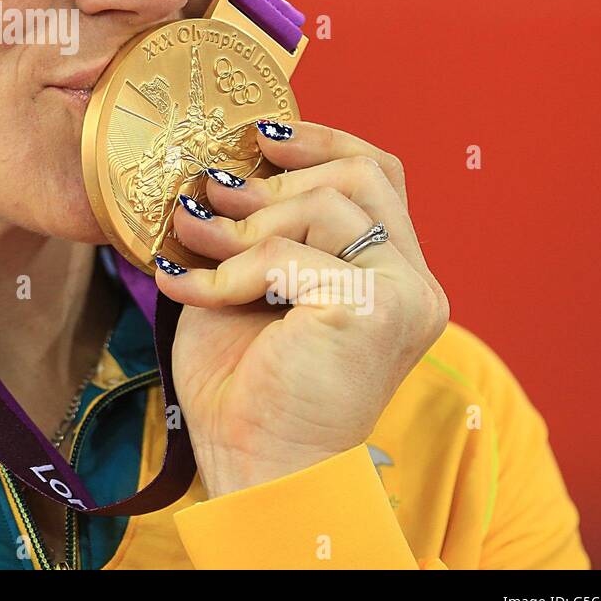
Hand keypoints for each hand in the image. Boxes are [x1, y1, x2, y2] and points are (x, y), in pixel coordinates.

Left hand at [156, 120, 449, 498]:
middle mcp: (413, 283)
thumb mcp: (250, 282)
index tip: (261, 135)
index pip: (378, 174)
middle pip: (360, 175)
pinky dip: (229, 269)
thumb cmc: (247, 383)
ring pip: (326, 204)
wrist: (252, 465)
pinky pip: (289, 256)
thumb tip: (227, 165)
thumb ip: (261, 227)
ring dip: (244, 220)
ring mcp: (403, 296)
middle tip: (210, 195)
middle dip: (274, 178)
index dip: (322, 140)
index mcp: (391, 273)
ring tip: (193, 237)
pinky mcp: (375, 311)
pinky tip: (187, 287)